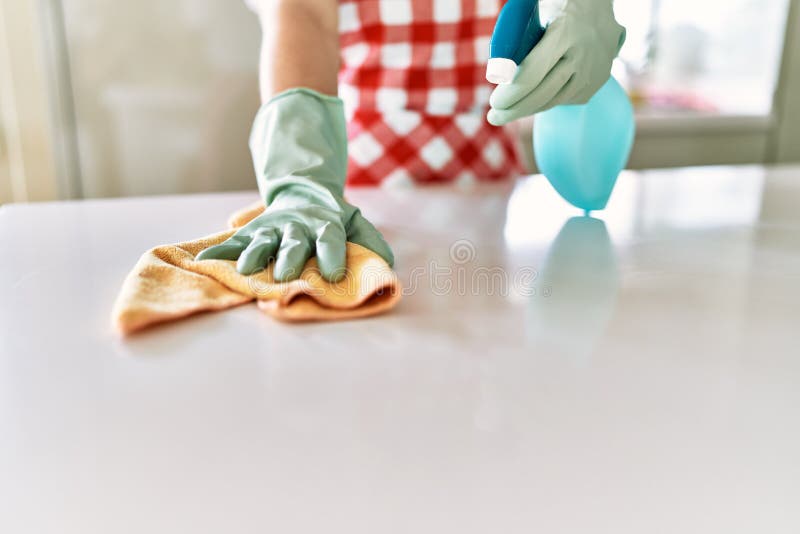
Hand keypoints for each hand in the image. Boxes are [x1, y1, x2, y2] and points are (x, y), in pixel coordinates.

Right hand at [196, 181, 392, 280]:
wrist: (303, 191)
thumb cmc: (333, 218)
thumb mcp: (356, 223)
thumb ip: (370, 242)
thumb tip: (385, 263)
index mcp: (327, 225)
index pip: (332, 240)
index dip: (334, 256)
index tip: (334, 275)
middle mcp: (298, 226)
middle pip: (294, 243)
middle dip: (290, 260)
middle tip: (287, 277)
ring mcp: (273, 227)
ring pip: (263, 241)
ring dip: (254, 255)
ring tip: (245, 272)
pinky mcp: (252, 230)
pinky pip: (235, 240)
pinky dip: (220, 251)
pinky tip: (204, 261)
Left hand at [488, 0, 624, 125]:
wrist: (598, 8)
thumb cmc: (556, 8)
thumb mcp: (535, 12)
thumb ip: (516, 38)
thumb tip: (497, 73)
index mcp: (564, 32)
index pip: (532, 73)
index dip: (511, 93)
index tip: (494, 103)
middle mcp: (582, 54)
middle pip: (542, 93)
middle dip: (514, 110)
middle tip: (494, 117)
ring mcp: (592, 71)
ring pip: (552, 101)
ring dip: (526, 110)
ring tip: (505, 113)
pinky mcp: (595, 82)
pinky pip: (563, 100)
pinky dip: (544, 102)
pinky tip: (532, 99)